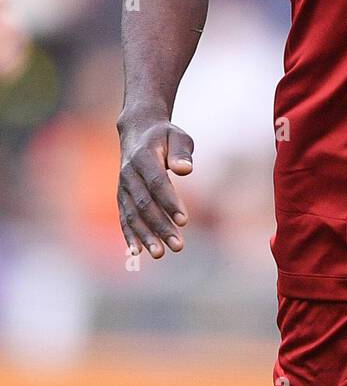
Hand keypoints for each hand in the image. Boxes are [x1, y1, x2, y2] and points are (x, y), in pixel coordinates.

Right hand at [117, 111, 192, 258]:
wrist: (138, 132)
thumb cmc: (164, 136)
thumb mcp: (177, 136)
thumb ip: (181, 152)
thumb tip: (185, 169)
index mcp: (143, 156)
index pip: (157, 183)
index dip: (169, 202)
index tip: (185, 220)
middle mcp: (129, 173)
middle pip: (144, 203)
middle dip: (161, 226)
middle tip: (178, 245)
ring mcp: (123, 187)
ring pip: (133, 214)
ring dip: (145, 235)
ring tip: (160, 253)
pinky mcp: (122, 197)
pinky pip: (124, 217)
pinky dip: (130, 235)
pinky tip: (137, 253)